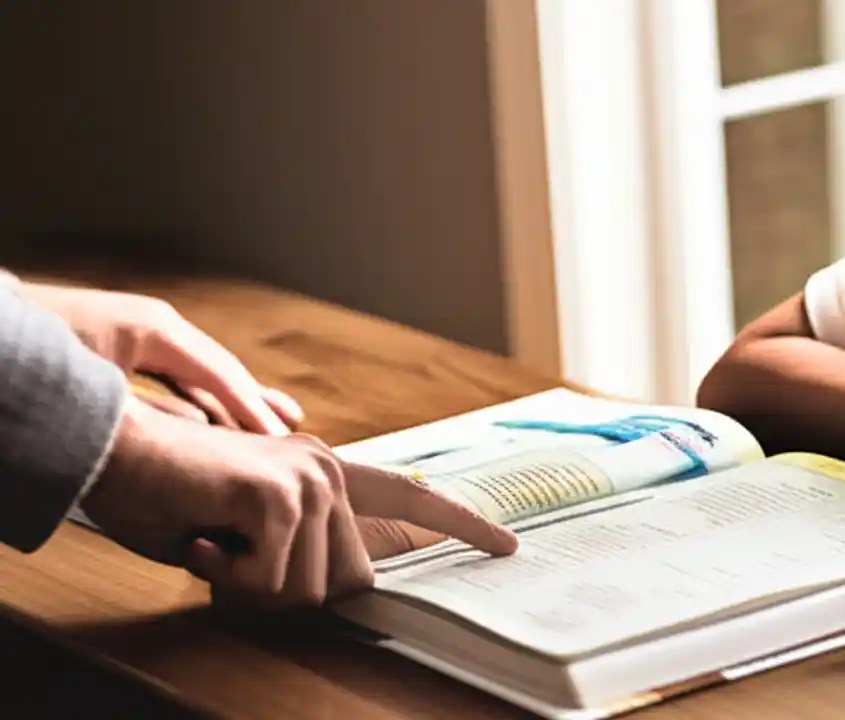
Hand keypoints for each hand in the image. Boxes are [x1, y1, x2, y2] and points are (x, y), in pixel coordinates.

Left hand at [17, 282, 301, 435]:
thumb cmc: (29, 360)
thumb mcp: (90, 388)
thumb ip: (144, 412)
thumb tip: (193, 440)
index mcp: (155, 328)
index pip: (220, 374)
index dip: (252, 409)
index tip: (281, 442)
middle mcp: (155, 326)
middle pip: (219, 371)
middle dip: (255, 403)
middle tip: (295, 432)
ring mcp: (141, 333)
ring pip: (201, 374)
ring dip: (235, 401)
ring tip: (275, 424)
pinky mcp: (125, 346)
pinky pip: (178, 376)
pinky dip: (204, 399)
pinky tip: (218, 418)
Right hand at [81, 398, 517, 607]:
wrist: (118, 457)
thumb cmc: (176, 499)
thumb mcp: (250, 536)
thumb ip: (300, 553)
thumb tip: (344, 588)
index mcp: (330, 477)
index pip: (412, 499)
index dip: (461, 526)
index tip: (508, 545)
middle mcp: (331, 470)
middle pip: (349, 583)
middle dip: (287, 595)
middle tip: (234, 564)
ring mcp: (311, 478)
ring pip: (309, 591)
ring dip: (249, 588)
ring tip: (215, 542)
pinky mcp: (281, 495)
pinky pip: (269, 582)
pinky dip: (226, 579)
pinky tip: (201, 536)